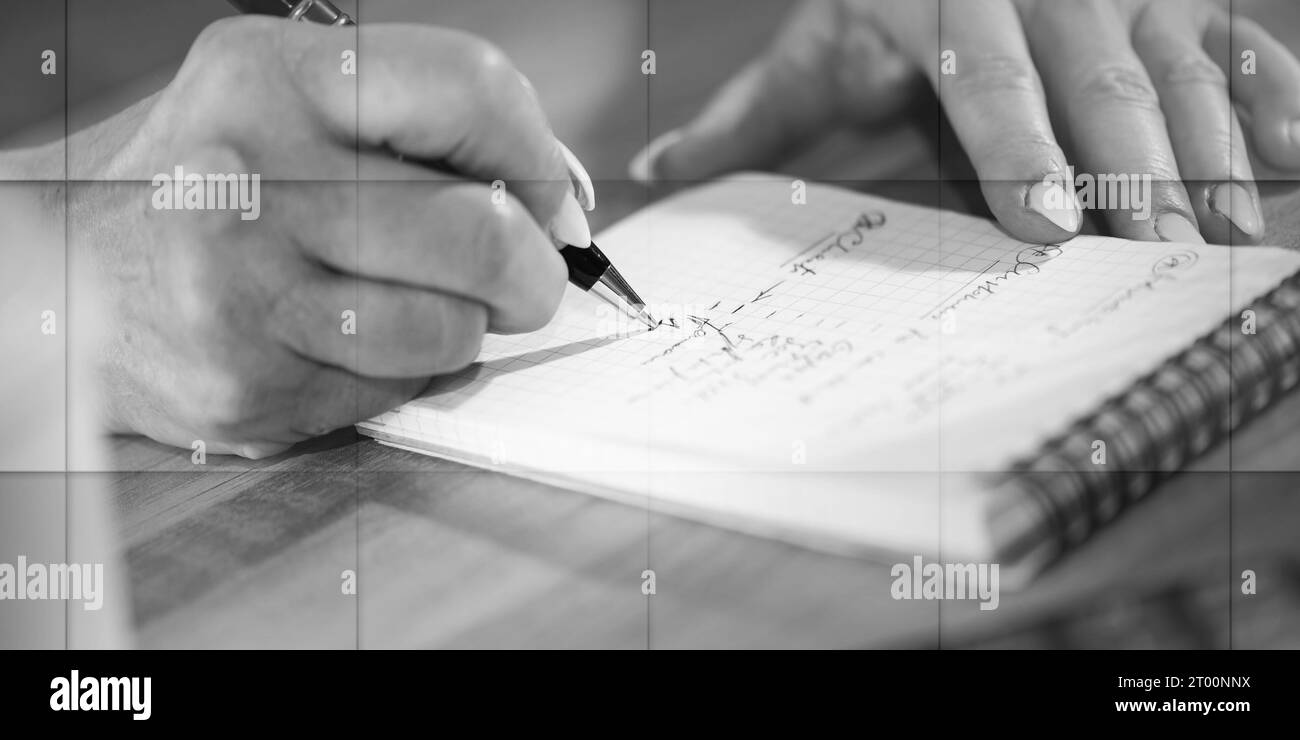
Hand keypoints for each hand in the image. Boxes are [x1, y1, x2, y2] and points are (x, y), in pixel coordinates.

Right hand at [66, 18, 570, 457]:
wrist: (76, 275)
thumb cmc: (214, 185)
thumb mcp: (291, 103)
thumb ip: (421, 130)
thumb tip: (557, 201)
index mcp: (273, 76)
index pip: (472, 91)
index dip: (540, 157)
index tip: (551, 202)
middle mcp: (249, 177)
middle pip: (480, 234)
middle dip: (533, 271)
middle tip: (525, 279)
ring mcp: (241, 290)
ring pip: (453, 328)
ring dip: (467, 326)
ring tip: (418, 305)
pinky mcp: (245, 384)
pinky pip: (398, 388)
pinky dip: (405, 372)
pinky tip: (350, 342)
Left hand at [639, 0, 1299, 244]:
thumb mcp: (810, 46)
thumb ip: (746, 114)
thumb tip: (653, 171)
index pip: (986, 76)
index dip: (1019, 147)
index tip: (1044, 220)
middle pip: (1098, 78)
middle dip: (1133, 172)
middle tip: (1152, 257)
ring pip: (1179, 64)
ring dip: (1211, 155)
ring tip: (1225, 239)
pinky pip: (1238, 43)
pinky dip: (1275, 100)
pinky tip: (1295, 162)